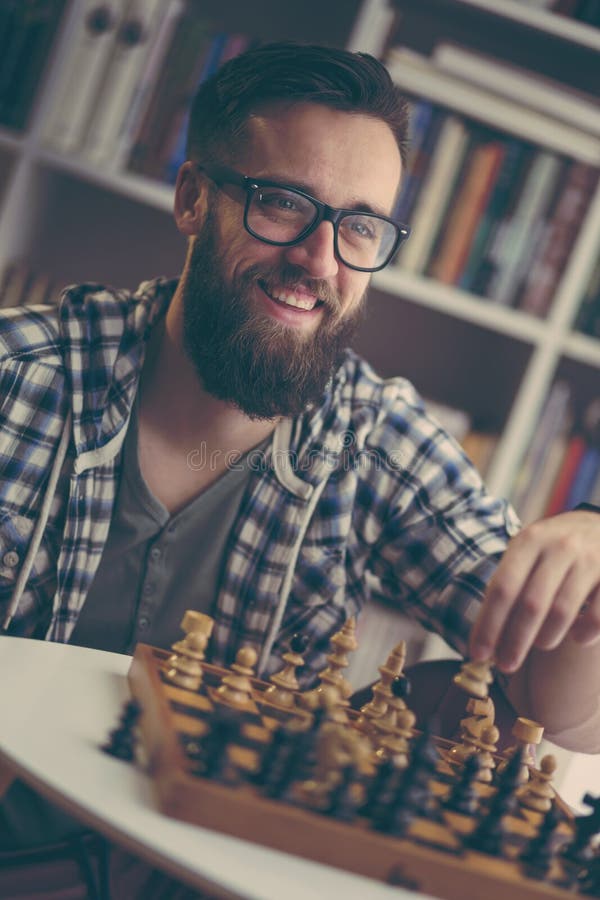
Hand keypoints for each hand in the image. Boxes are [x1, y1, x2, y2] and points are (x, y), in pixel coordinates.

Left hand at [469, 510, 599, 672]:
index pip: (502, 588)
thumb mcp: (528, 552)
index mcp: (529, 540)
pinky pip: (596, 618)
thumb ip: (509, 585)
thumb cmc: (554, 549)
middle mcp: (559, 546)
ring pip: (561, 614)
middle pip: (530, 605)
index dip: (488, 625)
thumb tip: (486, 638)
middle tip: (505, 665)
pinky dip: (582, 634)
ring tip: (541, 643)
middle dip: (514, 642)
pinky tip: (576, 636)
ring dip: (546, 639)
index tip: (478, 654)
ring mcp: (590, 559)